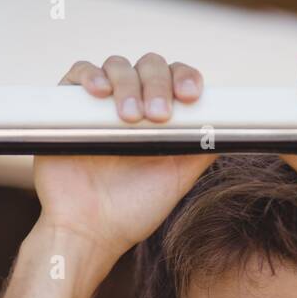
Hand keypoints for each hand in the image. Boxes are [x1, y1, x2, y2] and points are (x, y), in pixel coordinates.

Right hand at [34, 54, 215, 259]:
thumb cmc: (132, 211)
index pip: (176, 79)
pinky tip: (100, 92)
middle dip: (158, 85)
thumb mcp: (178, 179)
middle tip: (158, 116)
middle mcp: (133, 106)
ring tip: (129, 119)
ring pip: (118, 66)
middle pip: (150, 67)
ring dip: (128, 85)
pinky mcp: (68, 107)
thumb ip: (200, 147)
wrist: (89, 231)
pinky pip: (78, 73)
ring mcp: (100, 105)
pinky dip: (90, 75)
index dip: (186, 78)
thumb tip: (228, 122)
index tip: (190, 96)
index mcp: (160, 120)